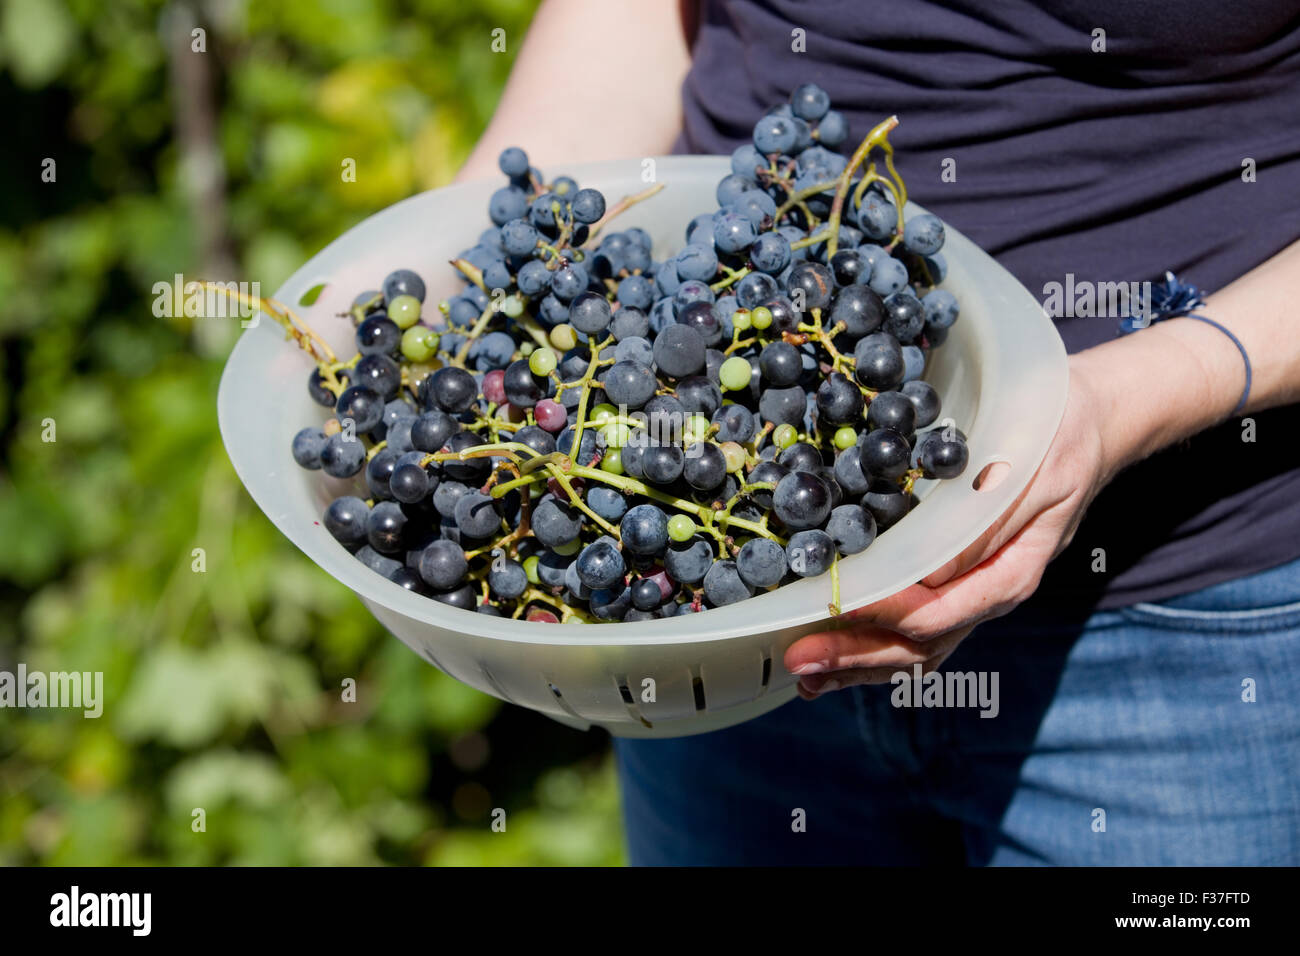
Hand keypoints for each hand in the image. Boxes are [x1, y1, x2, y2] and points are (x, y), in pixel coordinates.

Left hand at [786, 360, 1110, 697]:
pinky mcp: (955, 587)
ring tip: (805, 677)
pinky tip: (831, 661)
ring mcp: (972, 598)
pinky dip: (869, 649)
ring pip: (913, 651)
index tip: (839, 605)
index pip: (938, 613)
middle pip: (918, 646)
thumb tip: (931, 572)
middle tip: (800, 660)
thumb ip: (985, 522)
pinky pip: (912, 633)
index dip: (886, 615)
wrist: (1086, 425)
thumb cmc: (1054, 438)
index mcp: (1009, 575)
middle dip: (855, 656)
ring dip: (856, 666)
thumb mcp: (1028, 469)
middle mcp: (987, 597)